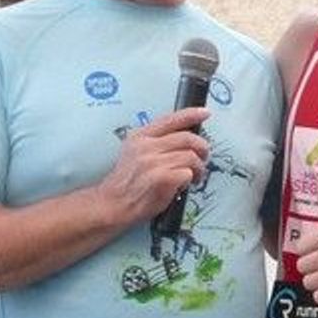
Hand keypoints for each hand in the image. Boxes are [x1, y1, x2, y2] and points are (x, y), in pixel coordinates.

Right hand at [95, 108, 209, 224]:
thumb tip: (185, 137)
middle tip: (203, 157)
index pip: (170, 119)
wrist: (113, 204)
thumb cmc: (127, 182)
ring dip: (198, 168)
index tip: (205, 113)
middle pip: (187, 138)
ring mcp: (154, 163)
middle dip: (202, 148)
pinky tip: (183, 186)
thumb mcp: (134, 151)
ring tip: (194, 176)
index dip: (191, 114)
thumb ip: (155, 141)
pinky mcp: (162, 179)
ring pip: (191, 157)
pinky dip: (190, 180)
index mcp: (140, 136)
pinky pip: (188, 173)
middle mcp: (147, 146)